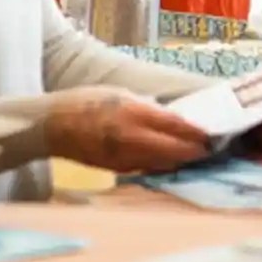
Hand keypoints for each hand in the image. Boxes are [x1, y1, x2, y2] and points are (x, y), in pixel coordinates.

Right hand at [43, 87, 209, 172]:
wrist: (51, 126)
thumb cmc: (84, 102)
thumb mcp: (119, 93)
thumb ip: (146, 106)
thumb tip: (170, 117)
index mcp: (133, 113)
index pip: (174, 125)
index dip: (195, 132)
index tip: (210, 134)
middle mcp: (131, 138)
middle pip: (173, 150)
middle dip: (193, 151)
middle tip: (208, 149)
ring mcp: (124, 157)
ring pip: (161, 164)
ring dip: (179, 160)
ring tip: (193, 155)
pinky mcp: (116, 169)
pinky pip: (145, 168)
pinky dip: (159, 164)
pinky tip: (166, 160)